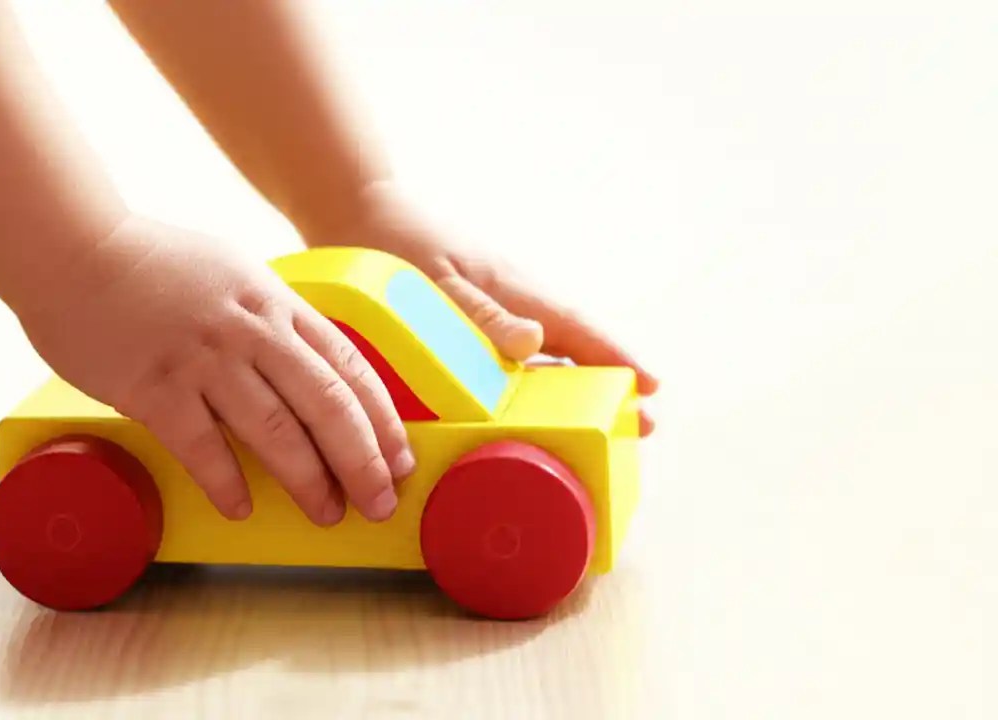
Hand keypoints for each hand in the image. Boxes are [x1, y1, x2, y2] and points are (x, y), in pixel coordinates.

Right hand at [14, 215, 415, 524]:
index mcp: (275, 301)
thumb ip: (270, 317)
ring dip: (308, 481)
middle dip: (363, 461)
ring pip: (277, 431)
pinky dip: (227, 483)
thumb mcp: (233, 273)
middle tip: (380, 503)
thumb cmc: (151, 263)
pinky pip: (203, 447)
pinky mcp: (155, 386)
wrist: (74, 247)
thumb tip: (306, 363)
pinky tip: (240, 510)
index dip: (382, 420)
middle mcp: (251, 330)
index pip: (349, 367)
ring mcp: (204, 359)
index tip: (399, 457)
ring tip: (326, 514)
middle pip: (328, 405)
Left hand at [305, 183, 659, 435]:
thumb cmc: (396, 242)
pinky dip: (533, 383)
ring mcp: (495, 313)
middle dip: (608, 384)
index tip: (650, 385)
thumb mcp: (434, 279)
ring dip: (575, 388)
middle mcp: (513, 303)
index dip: (615, 357)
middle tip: (643, 423)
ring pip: (548, 356)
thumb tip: (536, 341)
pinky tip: (536, 409)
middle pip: (574, 347)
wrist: (357, 212)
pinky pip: (512, 359)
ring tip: (604, 426)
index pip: (577, 327)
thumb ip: (481, 312)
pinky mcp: (471, 324)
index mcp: (513, 289)